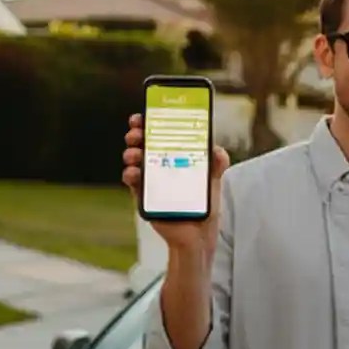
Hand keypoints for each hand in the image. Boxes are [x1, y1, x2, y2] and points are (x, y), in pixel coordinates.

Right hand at [121, 113, 230, 253]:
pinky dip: (130, 174)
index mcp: (175, 155)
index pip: (160, 132)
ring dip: (131, 152)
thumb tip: (217, 150)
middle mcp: (160, 164)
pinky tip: (134, 172)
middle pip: (143, 142)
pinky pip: (132, 181)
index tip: (146, 114)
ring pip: (134, 159)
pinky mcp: (143, 195)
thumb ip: (217, 163)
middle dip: (137, 133)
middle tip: (138, 132)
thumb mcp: (214, 180)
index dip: (151, 121)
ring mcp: (150, 179)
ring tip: (136, 154)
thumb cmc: (205, 204)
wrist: (198, 234)